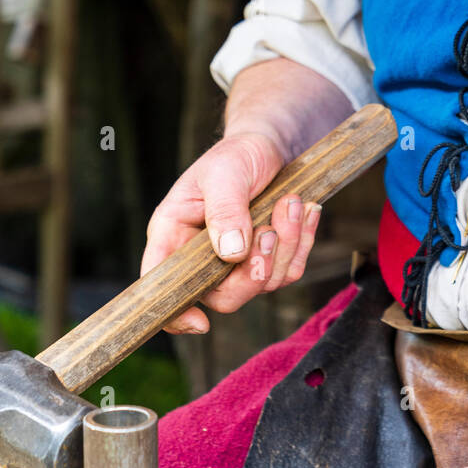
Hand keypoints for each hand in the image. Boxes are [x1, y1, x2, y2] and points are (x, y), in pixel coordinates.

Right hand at [140, 129, 321, 333]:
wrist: (269, 144)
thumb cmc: (236, 154)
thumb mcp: (225, 172)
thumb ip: (225, 210)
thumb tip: (230, 253)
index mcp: (173, 235)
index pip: (162, 286)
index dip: (176, 314)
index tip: (201, 323)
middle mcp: (201, 256)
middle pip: (223, 296)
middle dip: (255, 270)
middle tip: (270, 231)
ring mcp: (237, 262)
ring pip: (263, 284)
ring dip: (285, 246)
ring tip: (291, 203)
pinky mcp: (268, 258)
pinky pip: (289, 271)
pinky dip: (301, 243)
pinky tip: (305, 211)